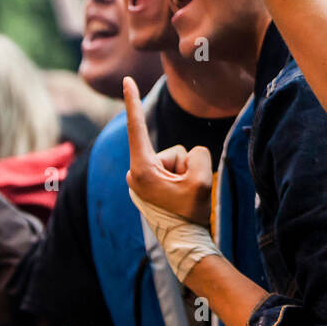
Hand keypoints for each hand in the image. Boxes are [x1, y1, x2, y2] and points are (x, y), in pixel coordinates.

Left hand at [123, 77, 211, 226]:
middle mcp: (137, 172)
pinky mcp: (150, 186)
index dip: (133, 101)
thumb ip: (197, 155)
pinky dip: (183, 181)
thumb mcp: (200, 179)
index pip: (137, 127)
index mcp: (142, 169)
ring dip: (185, 176)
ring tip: (182, 199)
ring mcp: (143, 180)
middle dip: (185, 167)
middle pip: (173, 152)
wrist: (185, 244)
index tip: (126, 81)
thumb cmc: (190, 214)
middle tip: (185, 195)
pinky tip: (180, 201)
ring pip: (176, 161)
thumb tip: (191, 156)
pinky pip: (175, 171)